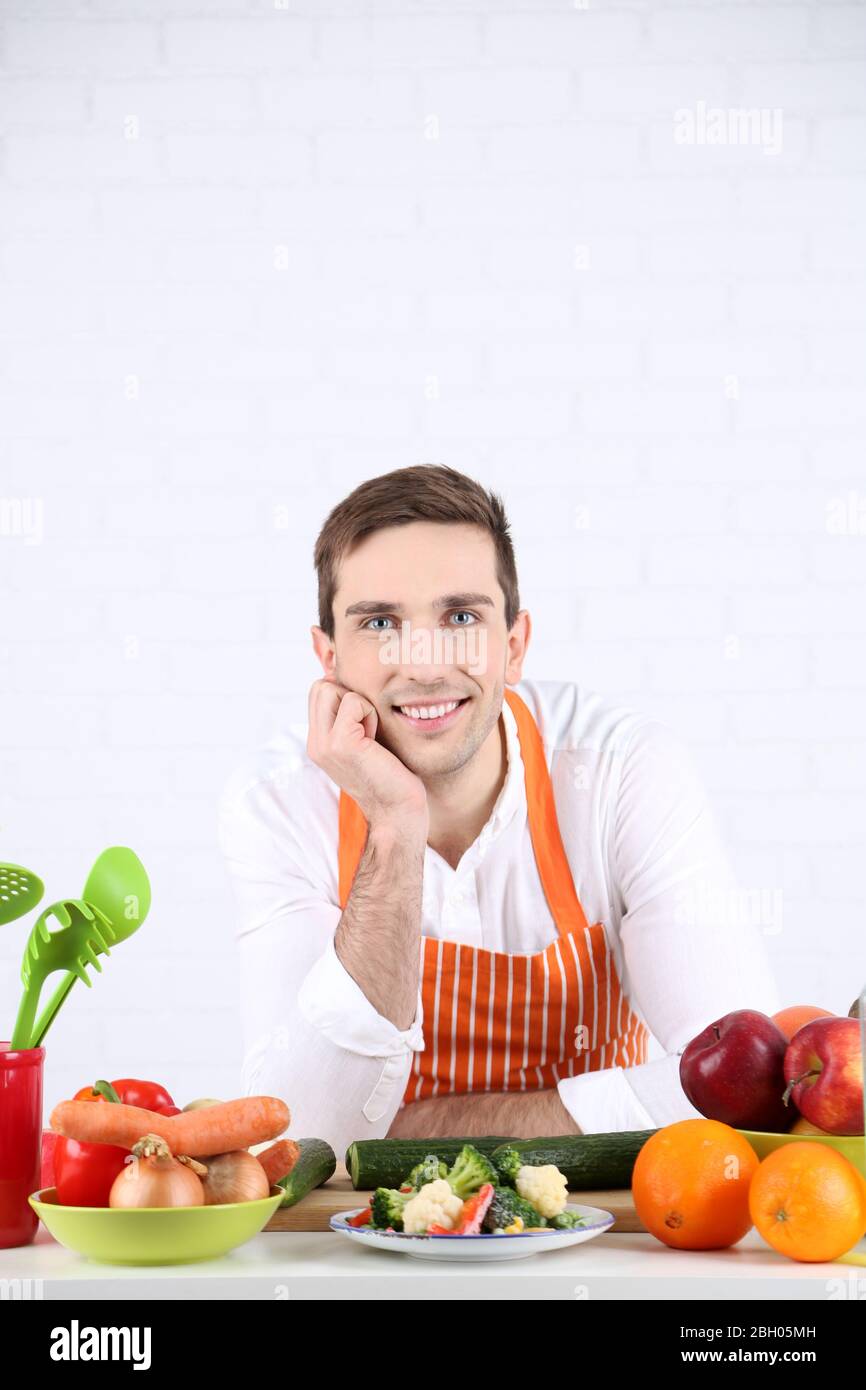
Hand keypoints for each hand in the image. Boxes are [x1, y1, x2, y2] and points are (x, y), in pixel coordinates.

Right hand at [307, 678, 427, 830]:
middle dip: (348, 696)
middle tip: (367, 729)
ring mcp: (323, 744)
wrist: (398, 812)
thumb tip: (348, 683)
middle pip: (320, 687)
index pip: (317, 693)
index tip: (364, 727)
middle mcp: (314, 744)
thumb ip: (348, 719)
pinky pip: (353, 701)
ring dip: (359, 704)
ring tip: (371, 734)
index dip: (345, 697)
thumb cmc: (391, 776)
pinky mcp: (340, 743)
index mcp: (317, 743)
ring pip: (329, 688)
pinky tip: (376, 740)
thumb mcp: (362, 743)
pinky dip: (370, 713)